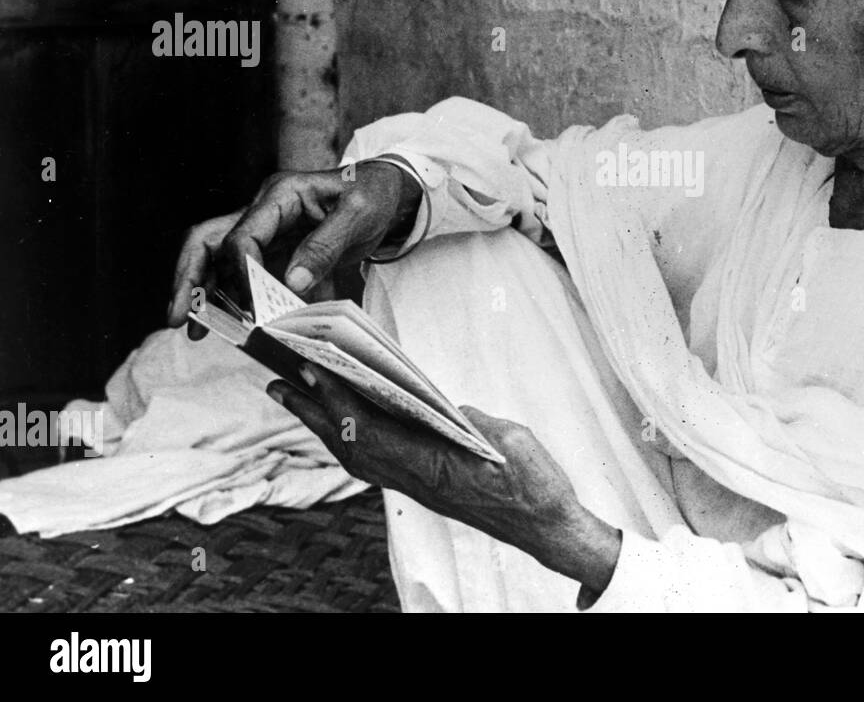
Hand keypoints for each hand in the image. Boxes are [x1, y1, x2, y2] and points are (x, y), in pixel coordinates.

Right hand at [167, 160, 423, 336]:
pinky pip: (244, 275)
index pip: (243, 236)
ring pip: (217, 259)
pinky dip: (234, 299)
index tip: (252, 310)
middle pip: (209, 241)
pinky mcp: (274, 250)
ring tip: (193, 330)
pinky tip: (228, 325)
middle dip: (189, 279)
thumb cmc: (373, 195)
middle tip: (178, 319)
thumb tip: (292, 284)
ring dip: (203, 293)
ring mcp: (265, 230)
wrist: (387, 192)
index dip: (241, 275)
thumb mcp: (359, 216)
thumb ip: (326, 246)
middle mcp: (262, 210)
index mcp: (279, 195)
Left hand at [269, 363, 621, 596]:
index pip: (369, 432)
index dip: (337, 401)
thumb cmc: (534, 484)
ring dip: (324, 426)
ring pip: (357, 455)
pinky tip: (344, 421)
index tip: (312, 371)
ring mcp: (418, 486)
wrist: (547, 527)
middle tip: (280, 383)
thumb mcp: (509, 438)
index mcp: (434, 467)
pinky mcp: (424, 486)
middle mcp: (417, 480)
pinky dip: (351, 437)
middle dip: (312, 413)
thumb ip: (473, 419)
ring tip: (299, 398)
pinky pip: (374, 461)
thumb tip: (448, 406)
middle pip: (350, 445)